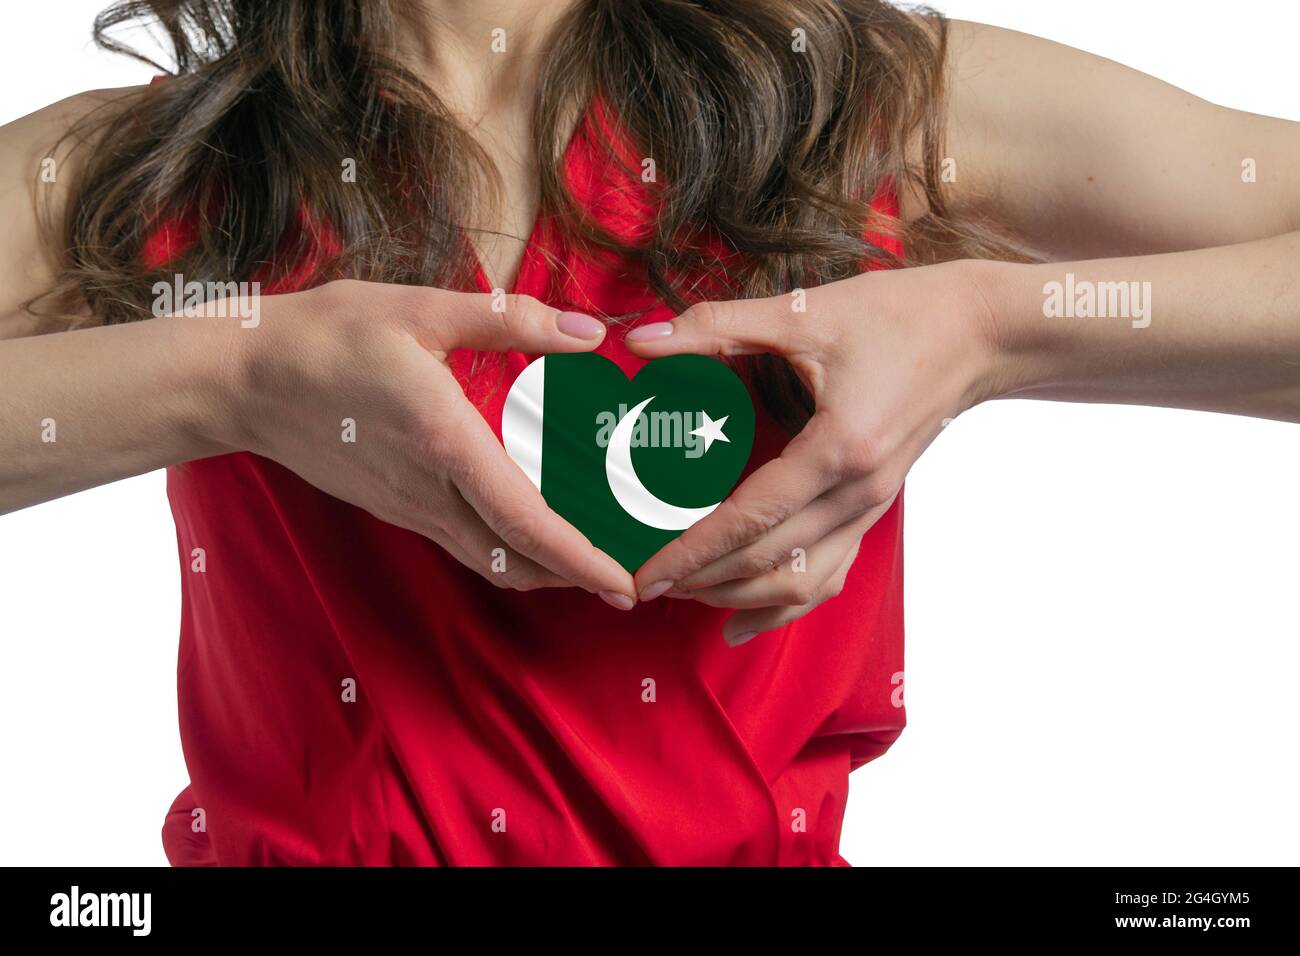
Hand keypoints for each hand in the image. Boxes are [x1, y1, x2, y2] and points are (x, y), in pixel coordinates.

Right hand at [219, 279, 636, 605]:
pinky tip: (530, 529)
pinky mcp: (394, 507)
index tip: (624, 584)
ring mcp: (407, 507)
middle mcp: (429, 491)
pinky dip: (508, 552)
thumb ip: (509, 320)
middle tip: (629, 580)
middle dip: (576, 579)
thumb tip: (586, 334)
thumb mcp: (419, 309)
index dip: (581, 559)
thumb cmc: (326, 336)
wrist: (241, 379)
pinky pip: (463, 545)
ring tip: (592, 562)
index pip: (525, 522)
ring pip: (488, 561)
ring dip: (543, 571)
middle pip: (515, 560)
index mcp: (445, 443)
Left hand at [625, 260, 1006, 641]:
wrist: (980, 333)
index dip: (694, 551)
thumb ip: (718, 326)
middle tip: (648, 585)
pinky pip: (829, 573)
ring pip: (802, 581)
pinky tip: (744, 620)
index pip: (751, 519)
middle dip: (705, 581)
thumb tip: (643, 339)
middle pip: (772, 561)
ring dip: (742, 597)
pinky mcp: (875, 509)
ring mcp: (872, 508)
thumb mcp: (803, 313)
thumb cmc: (898, 316)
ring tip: (688, 594)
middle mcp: (859, 493)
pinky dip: (785, 603)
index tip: (649, 574)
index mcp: (840, 450)